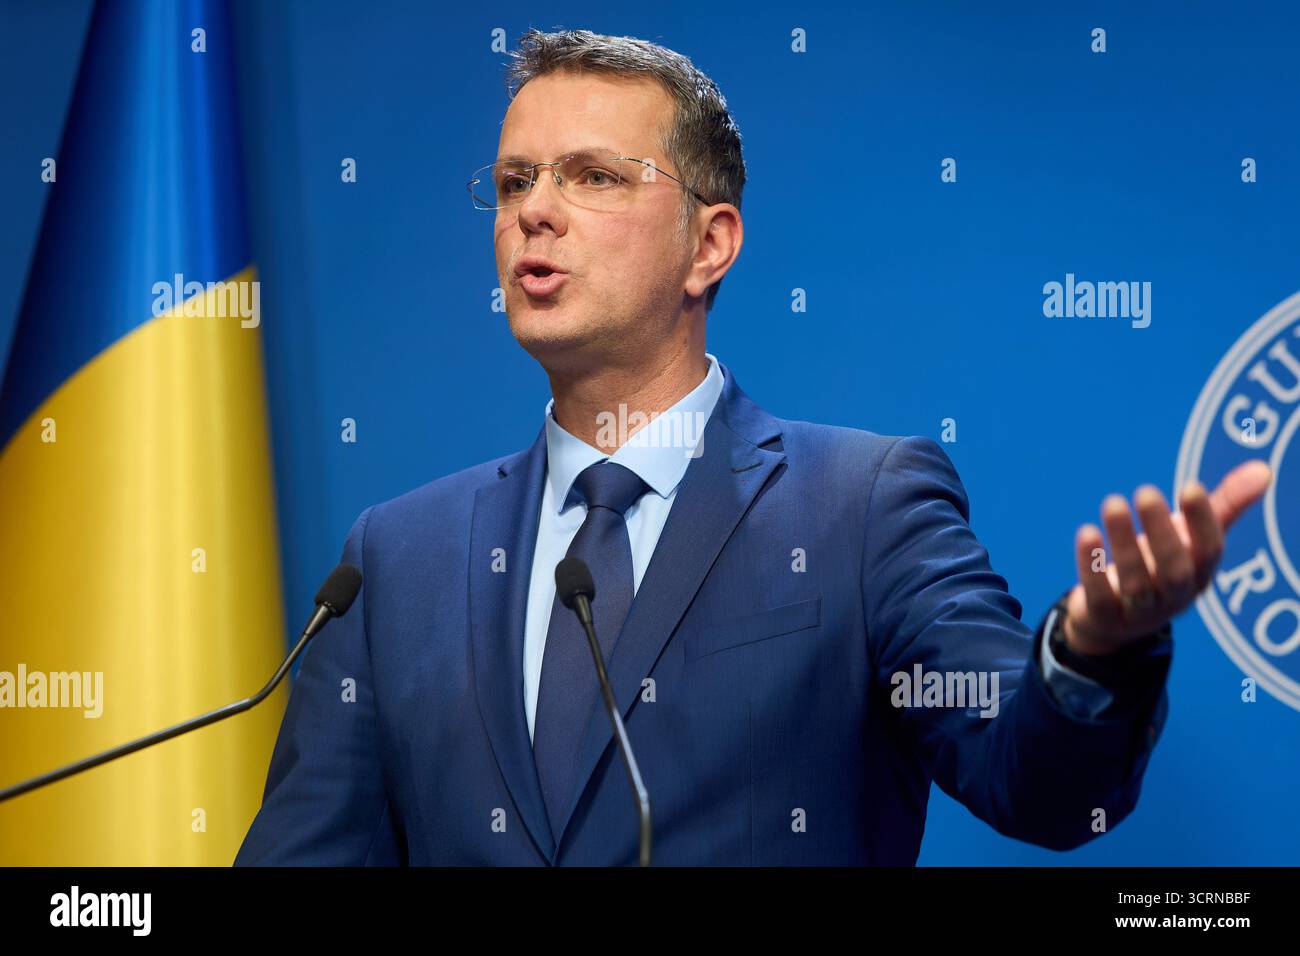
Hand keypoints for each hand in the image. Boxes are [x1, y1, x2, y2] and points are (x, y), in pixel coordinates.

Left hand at [1063, 460, 1272, 655]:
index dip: (1203, 521)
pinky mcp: (1104, 617)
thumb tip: (1263, 469)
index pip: (1209, 552)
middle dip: (1162, 532)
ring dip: (1124, 541)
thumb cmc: (1159, 564)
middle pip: (1174, 570)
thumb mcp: (1188, 537)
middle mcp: (1173, 596)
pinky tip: (1086, 533)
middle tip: (1146, 492)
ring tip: (1113, 502)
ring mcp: (1139, 612)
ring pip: (1135, 582)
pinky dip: (1092, 566)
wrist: (1112, 619)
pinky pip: (1099, 596)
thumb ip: (1223, 505)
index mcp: (1198, 574)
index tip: (1190, 486)